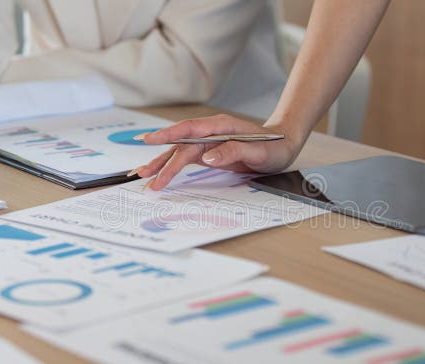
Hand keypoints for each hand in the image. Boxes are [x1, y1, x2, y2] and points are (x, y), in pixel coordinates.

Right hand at [133, 114, 305, 190]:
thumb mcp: (259, 151)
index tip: (151, 140)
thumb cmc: (273, 146)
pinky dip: (170, 166)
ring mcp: (206, 142)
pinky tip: (158, 173)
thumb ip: (234, 151)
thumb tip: (207, 157)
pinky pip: (184, 158)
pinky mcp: (206, 152)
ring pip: (178, 151)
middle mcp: (210, 132)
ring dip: (160, 163)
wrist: (282, 145)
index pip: (190, 129)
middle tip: (145, 175)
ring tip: (142, 175)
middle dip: (161, 159)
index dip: (169, 134)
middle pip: (180, 144)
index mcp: (221, 126)